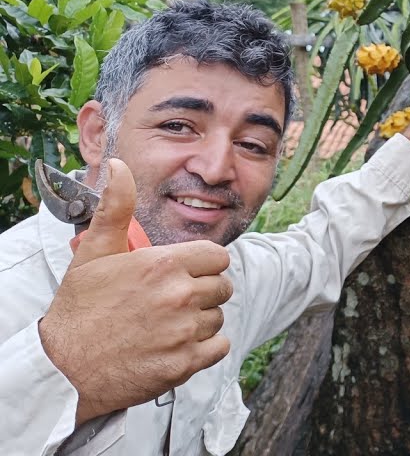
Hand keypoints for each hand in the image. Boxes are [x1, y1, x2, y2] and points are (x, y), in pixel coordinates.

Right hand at [38, 159, 233, 424]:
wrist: (64, 367)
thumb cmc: (80, 309)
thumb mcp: (94, 252)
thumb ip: (116, 208)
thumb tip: (119, 166)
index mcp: (164, 264)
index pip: (217, 257)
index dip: (202, 265)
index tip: (183, 273)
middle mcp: (180, 295)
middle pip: (221, 286)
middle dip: (202, 291)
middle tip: (170, 301)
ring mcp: (185, 331)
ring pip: (218, 317)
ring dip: (199, 321)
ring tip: (166, 324)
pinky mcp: (186, 363)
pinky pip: (219, 346)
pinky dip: (203, 348)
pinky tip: (175, 345)